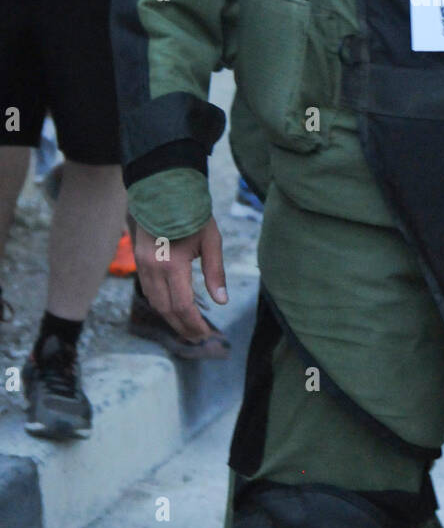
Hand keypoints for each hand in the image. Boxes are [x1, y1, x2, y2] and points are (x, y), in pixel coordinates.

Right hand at [134, 216, 226, 341]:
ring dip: (170, 319)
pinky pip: (148, 290)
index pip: (182, 305)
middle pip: (166, 309)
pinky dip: (160, 304)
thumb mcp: (211, 240)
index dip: (194, 323)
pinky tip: (173, 308)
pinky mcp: (138, 260)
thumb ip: (215, 272)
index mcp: (173, 264)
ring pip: (154, 302)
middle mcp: (153, 268)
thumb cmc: (192, 213)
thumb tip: (221, 301)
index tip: (206, 334)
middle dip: (182, 327)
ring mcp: (142, 265)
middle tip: (198, 338)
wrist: (164, 190)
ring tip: (187, 328)